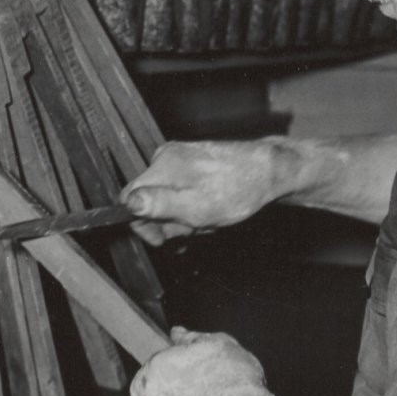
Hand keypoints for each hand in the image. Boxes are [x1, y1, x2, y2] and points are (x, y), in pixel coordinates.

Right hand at [120, 140, 280, 245]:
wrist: (268, 172)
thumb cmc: (237, 189)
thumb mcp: (196, 207)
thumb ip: (159, 205)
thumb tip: (129, 203)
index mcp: (162, 166)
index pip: (128, 199)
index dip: (142, 223)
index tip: (163, 238)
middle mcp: (165, 157)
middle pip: (148, 201)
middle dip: (169, 222)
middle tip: (196, 228)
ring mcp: (179, 159)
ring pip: (166, 200)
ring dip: (185, 218)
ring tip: (209, 219)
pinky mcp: (190, 163)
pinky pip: (179, 192)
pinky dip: (192, 207)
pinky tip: (210, 211)